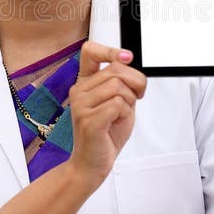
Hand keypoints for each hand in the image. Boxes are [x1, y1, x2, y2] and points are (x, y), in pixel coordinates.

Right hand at [68, 41, 146, 186]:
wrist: (92, 163)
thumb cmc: (106, 132)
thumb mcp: (118, 100)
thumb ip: (121, 81)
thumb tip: (127, 60)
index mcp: (84, 83)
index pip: (90, 51)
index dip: (110, 50)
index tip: (126, 57)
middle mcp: (79, 91)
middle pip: (116, 70)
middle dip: (134, 84)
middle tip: (134, 99)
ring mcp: (81, 105)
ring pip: (118, 86)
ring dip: (129, 101)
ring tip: (121, 114)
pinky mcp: (89, 120)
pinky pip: (117, 104)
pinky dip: (125, 113)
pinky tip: (116, 122)